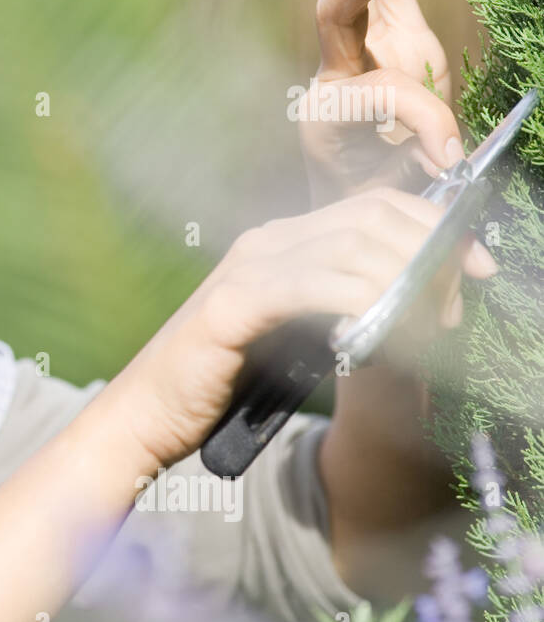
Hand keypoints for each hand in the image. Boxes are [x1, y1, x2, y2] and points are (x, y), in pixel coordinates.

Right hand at [115, 187, 495, 469]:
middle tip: (454, 308)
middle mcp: (265, 242)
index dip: (436, 228)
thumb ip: (342, 313)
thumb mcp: (297, 339)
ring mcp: (245, 268)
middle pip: (373, 217)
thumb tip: (415, 306)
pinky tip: (376, 335)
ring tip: (425, 329)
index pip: (375, 207)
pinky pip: (312, 287)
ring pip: (351, 246)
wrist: (147, 414)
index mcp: (282, 243)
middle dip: (431, 256)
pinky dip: (360, 305)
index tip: (475, 271)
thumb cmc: (221, 383)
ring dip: (406, 284)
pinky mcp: (230, 306)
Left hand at [301, 0, 458, 206]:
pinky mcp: (379, 32)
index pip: (377, 92)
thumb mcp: (397, 184)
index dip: (422, 118)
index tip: (451, 153)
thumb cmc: (375, 190)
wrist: (357, 191)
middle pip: (332, 19)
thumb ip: (420, 161)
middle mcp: (330, 75)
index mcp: (327, 115)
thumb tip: (450, 157)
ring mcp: (351, 48)